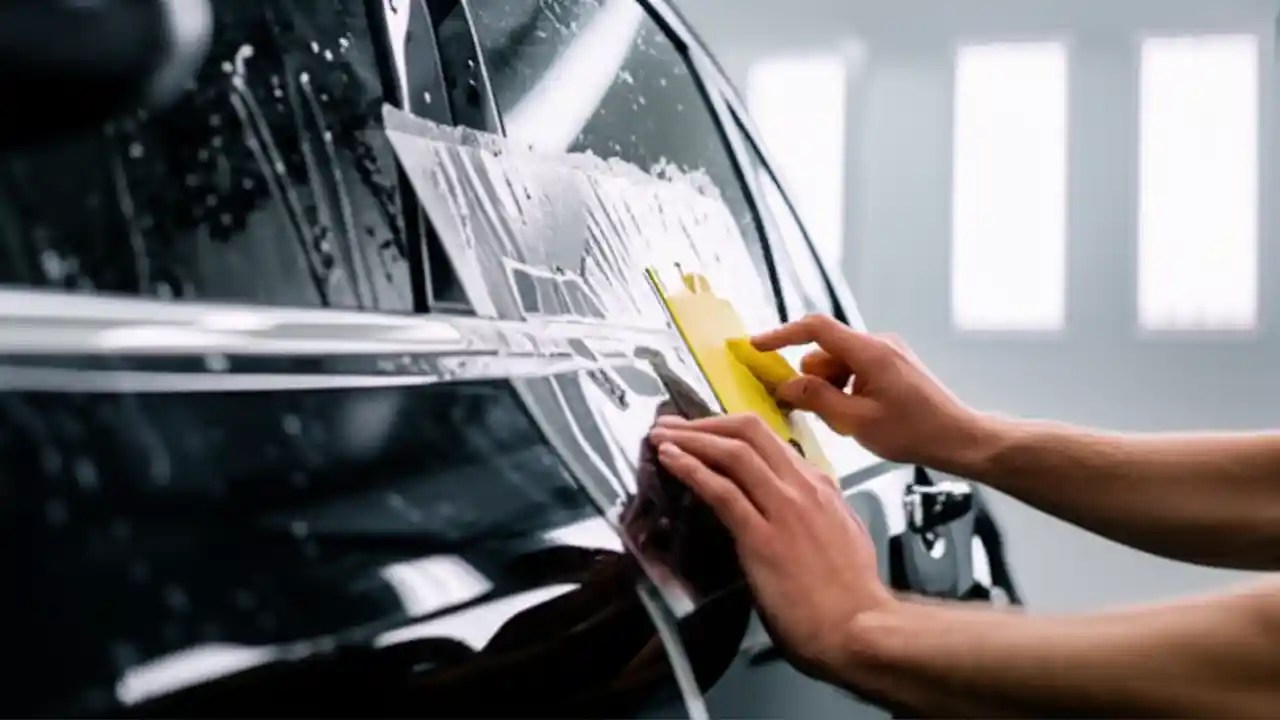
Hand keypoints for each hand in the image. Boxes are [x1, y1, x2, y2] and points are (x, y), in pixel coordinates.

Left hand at [648, 414, 892, 681]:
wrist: (862, 628)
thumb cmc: (853, 594)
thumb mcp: (843, 534)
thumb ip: (820, 511)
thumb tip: (800, 502)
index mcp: (819, 486)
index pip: (768, 441)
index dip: (728, 430)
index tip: (703, 432)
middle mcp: (802, 487)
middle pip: (748, 431)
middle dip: (705, 423)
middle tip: (671, 425)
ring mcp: (783, 510)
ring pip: (733, 452)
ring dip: (690, 439)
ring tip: (660, 437)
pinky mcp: (762, 538)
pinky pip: (723, 491)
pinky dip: (691, 470)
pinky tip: (670, 461)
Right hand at [754, 315, 997, 474]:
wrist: (959, 438)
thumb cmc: (914, 432)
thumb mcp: (857, 422)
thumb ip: (817, 400)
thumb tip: (786, 385)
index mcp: (869, 352)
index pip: (815, 328)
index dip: (781, 335)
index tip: (756, 346)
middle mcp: (878, 343)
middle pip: (824, 352)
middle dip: (815, 382)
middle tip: (823, 415)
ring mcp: (887, 353)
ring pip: (838, 364)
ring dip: (832, 390)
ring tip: (850, 421)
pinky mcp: (893, 365)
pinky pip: (855, 370)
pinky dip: (847, 390)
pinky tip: (862, 416)